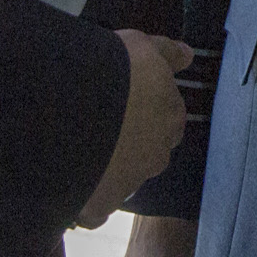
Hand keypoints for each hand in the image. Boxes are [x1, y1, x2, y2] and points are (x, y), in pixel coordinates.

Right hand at [78, 29, 193, 228]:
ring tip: (77, 150)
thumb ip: (166, 53)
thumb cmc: (109, 71)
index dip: (143, 109)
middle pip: (148, 150)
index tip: (121, 103)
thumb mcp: (140, 47)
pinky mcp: (102, 204)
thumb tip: (187, 55)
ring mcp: (131, 181)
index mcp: (170, 117)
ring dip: (107, 168)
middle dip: (130, 142)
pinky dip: (86, 201)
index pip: (166, 117)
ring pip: (123, 178)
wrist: (72, 108)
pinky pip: (97, 208)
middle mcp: (158, 152)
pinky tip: (70, 186)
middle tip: (99, 126)